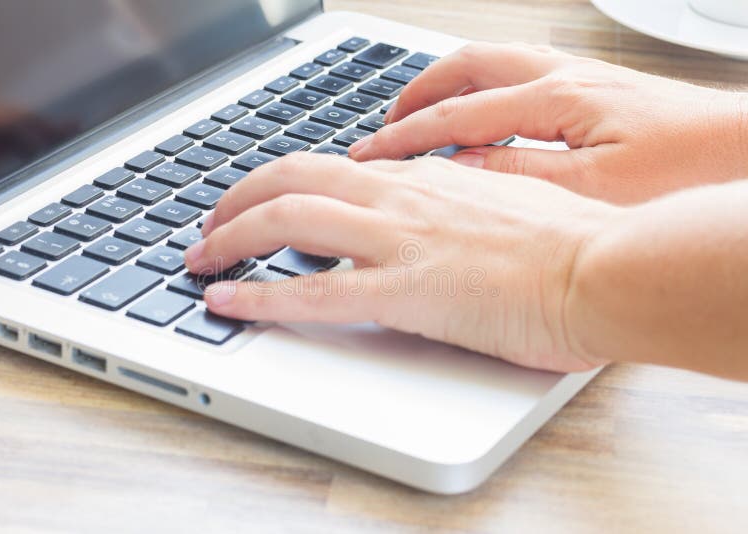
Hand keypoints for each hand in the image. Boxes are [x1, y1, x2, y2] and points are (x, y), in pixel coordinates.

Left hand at [185, 153, 619, 371]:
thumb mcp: (499, 210)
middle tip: (213, 224)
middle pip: (292, 178)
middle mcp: (402, 196)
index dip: (284, 183)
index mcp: (425, 178)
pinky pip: (312, 290)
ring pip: (287, 219)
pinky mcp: (406, 290)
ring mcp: (399, 239)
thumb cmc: (569, 245)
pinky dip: (259, 294)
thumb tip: (430, 221)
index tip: (263, 203)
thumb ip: (454, 209)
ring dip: (231, 238)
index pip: (332, 167)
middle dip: (238, 200)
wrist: (606, 267)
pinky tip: (226, 300)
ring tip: (201, 257)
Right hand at [350, 42, 747, 203]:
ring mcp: (577, 76)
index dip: (405, 136)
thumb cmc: (681, 169)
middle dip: (416, 94)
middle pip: (466, 67)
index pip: (457, 114)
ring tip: (419, 116)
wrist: (742, 152)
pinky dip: (482, 91)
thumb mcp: (588, 188)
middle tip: (384, 125)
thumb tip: (458, 165)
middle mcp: (561, 76)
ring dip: (447, 86)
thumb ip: (515, 172)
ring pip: (491, 64)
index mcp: (555, 98)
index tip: (368, 153)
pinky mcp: (592, 87)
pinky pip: (518, 75)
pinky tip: (480, 116)